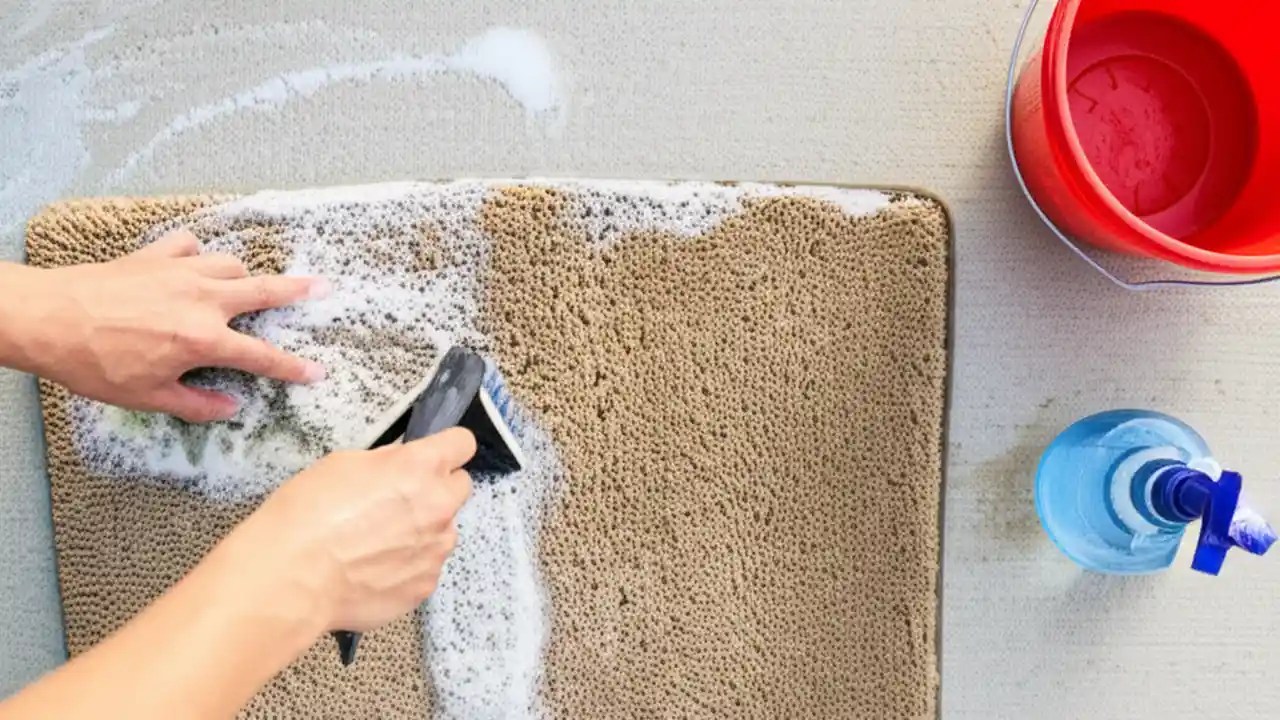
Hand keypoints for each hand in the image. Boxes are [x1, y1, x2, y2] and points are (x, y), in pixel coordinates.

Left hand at [5, 228, 327, 421]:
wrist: (49, 318)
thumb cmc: (94, 363)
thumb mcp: (147, 397)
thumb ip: (196, 403)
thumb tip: (230, 408)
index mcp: (203, 340)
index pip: (261, 356)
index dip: (293, 367)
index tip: (316, 371)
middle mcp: (202, 300)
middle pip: (264, 291)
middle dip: (297, 291)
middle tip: (321, 287)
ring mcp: (180, 272)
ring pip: (230, 265)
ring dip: (243, 277)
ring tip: (245, 287)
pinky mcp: (155, 256)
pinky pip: (190, 246)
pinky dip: (198, 254)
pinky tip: (193, 264)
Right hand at [231, 428, 475, 633]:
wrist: (292, 576)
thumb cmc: (307, 512)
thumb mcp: (344, 463)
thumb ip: (388, 462)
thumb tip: (402, 467)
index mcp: (420, 467)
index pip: (463, 443)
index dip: (448, 448)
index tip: (434, 457)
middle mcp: (439, 506)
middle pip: (460, 488)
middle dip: (437, 490)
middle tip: (400, 501)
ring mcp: (436, 550)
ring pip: (444, 531)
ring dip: (424, 531)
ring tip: (378, 543)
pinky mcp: (425, 585)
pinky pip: (427, 567)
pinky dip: (409, 566)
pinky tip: (373, 569)